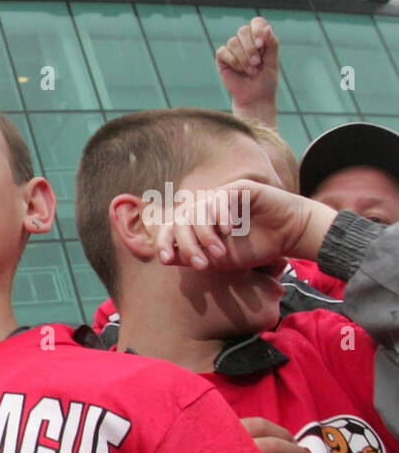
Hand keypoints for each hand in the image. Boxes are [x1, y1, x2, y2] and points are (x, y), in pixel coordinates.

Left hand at [151, 180, 335, 270]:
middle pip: (180, 220)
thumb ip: (192, 256)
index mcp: (197, 225)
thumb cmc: (255, 249)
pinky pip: (219, 198)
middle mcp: (205, 209)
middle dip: (187, 244)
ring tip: (219, 251)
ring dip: (205, 235)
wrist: (288, 236)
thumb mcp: (218, 260)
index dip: (163, 242)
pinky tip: (231, 229)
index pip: (171, 228)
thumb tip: (164, 257)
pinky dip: (221, 216)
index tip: (166, 260)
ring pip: (197, 210)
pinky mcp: (236, 189)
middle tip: (200, 263)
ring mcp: (220, 197)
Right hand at [216, 17, 279, 118]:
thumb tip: (267, 28)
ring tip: (250, 71)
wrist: (255, 98)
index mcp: (259, 39)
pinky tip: (238, 70)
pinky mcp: (222, 60)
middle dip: (251, 47)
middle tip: (257, 63)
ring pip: (233, 42)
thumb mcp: (273, 60)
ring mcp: (233, 51)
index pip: (257, 22)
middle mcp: (245, 42)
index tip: (261, 45)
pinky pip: (223, 51)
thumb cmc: (266, 80)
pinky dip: (232, 60)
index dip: (258, 30)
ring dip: (243, 57)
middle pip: (243, 30)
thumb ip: (272, 43)